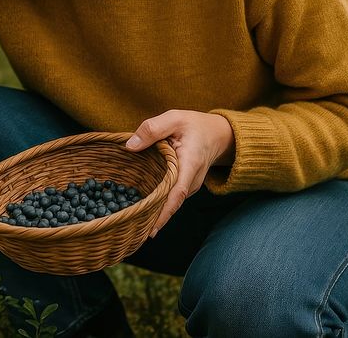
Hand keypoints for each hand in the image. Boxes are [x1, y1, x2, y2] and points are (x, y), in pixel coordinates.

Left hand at [125, 110, 234, 237]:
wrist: (218, 135)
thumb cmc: (195, 125)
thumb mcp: (174, 118)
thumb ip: (152, 129)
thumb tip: (130, 146)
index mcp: (190, 163)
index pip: (177, 193)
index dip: (164, 212)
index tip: (151, 229)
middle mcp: (192, 181)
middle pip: (170, 202)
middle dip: (152, 215)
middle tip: (129, 226)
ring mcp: (189, 186)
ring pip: (169, 201)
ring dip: (152, 208)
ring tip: (130, 218)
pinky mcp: (184, 187)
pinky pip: (169, 196)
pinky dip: (156, 200)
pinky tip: (139, 204)